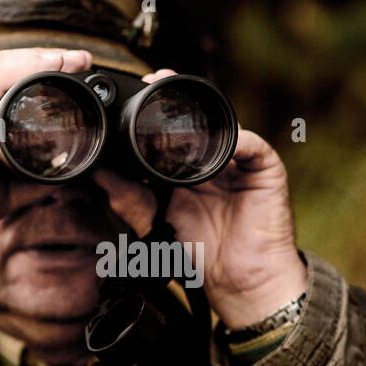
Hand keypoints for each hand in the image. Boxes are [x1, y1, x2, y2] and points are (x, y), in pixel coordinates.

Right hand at [0, 48, 94, 251]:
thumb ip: (29, 178)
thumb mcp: (2, 189)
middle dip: (43, 58)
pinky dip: (25, 68)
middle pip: (2, 65)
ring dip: (41, 58)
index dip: (34, 69)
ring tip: (73, 59)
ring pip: (0, 65)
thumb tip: (62, 176)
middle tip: (80, 60)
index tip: (69, 70)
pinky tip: (51, 65)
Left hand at [94, 68, 307, 329]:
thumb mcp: (155, 222)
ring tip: (180, 104)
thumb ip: (128, 199)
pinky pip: (251, 144)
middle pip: (198, 119)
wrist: (238, 280)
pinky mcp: (266, 168)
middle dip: (177, 100)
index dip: (154, 113)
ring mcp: (241, 160)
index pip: (173, 131)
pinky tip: (215, 143)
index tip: (130, 96)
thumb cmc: (202, 254)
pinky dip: (234, 140)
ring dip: (203, 111)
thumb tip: (99, 172)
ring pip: (224, 124)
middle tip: (153, 85)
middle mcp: (215, 158)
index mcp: (188, 167)